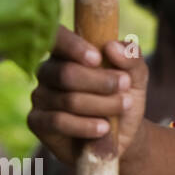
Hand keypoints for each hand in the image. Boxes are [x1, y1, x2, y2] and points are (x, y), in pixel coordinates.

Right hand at [28, 26, 148, 165]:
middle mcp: (47, 71)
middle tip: (125, 86)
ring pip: (68, 100)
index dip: (74, 46)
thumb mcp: (136, 77)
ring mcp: (40, 96)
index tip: (98, 59)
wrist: (123, 136)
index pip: (57, 38)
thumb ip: (131, 58)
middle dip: (100, 82)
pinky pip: (58, 122)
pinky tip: (104, 128)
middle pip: (67, 73)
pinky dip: (85, 126)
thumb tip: (112, 47)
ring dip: (102, 105)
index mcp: (65, 53)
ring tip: (123, 107)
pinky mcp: (38, 122)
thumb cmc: (123, 99)